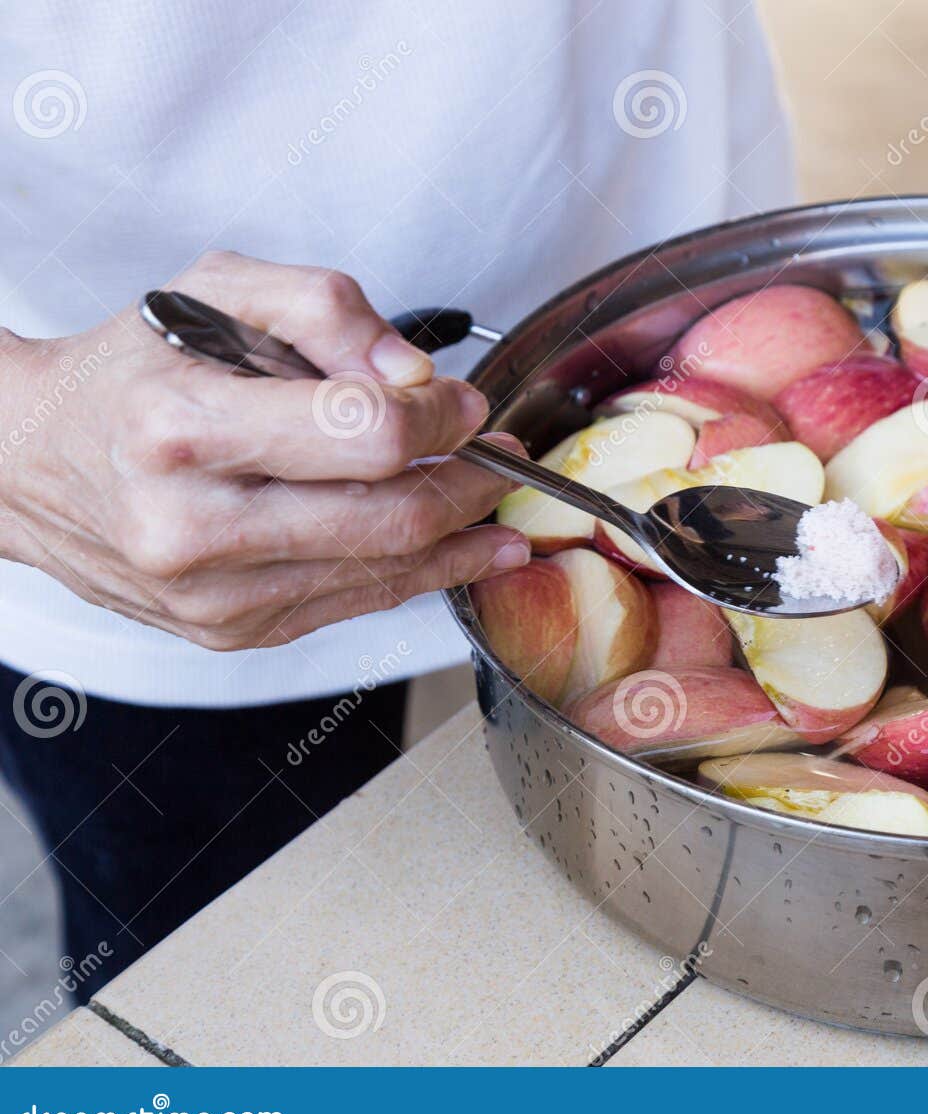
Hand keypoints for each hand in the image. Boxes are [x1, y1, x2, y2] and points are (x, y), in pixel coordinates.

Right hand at [0, 251, 530, 649]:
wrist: (29, 459)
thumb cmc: (130, 371)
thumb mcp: (216, 292)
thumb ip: (325, 308)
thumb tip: (413, 374)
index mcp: (182, 426)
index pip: (366, 435)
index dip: (440, 417)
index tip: (465, 403)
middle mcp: (190, 523)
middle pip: (390, 517)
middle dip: (470, 483)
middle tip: (503, 455)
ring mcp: (212, 593)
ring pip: (385, 572)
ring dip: (464, 538)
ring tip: (499, 504)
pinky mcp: (232, 631)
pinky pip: (356, 603)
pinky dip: (422, 575)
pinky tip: (463, 550)